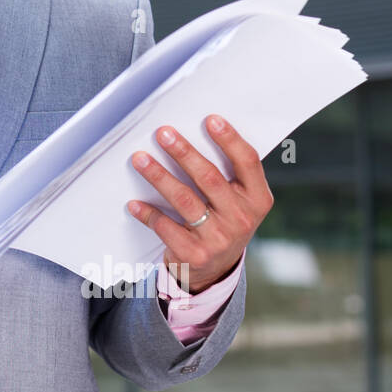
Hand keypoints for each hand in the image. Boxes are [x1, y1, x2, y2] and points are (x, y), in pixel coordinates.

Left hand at [125, 114, 272, 293]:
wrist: (214, 271)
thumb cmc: (222, 222)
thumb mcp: (236, 202)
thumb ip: (226, 176)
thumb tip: (190, 136)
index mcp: (258, 199)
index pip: (248, 163)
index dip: (230, 140)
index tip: (210, 119)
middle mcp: (242, 219)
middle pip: (210, 178)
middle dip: (184, 153)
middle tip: (163, 133)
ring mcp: (219, 239)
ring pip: (185, 200)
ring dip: (159, 176)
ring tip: (140, 159)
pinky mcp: (194, 254)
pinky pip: (166, 227)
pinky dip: (148, 213)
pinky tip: (134, 202)